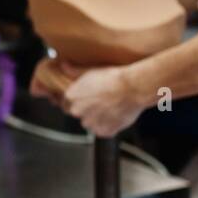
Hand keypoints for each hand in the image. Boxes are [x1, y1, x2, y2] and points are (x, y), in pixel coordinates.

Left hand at [31, 57, 145, 136]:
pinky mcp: (104, 132)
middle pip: (78, 113)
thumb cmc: (114, 77)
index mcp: (71, 97)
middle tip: (101, 100)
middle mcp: (77, 112)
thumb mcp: (91, 70)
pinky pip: (103, 130)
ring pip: (91, 123)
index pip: (66, 103)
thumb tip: (64, 65)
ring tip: (110, 106)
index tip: (87, 96)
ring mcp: (90, 124)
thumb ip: (74, 71)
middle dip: (87, 109)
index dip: (78, 100)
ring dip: (97, 118)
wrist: (133, 88)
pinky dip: (108, 125)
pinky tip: (116, 113)